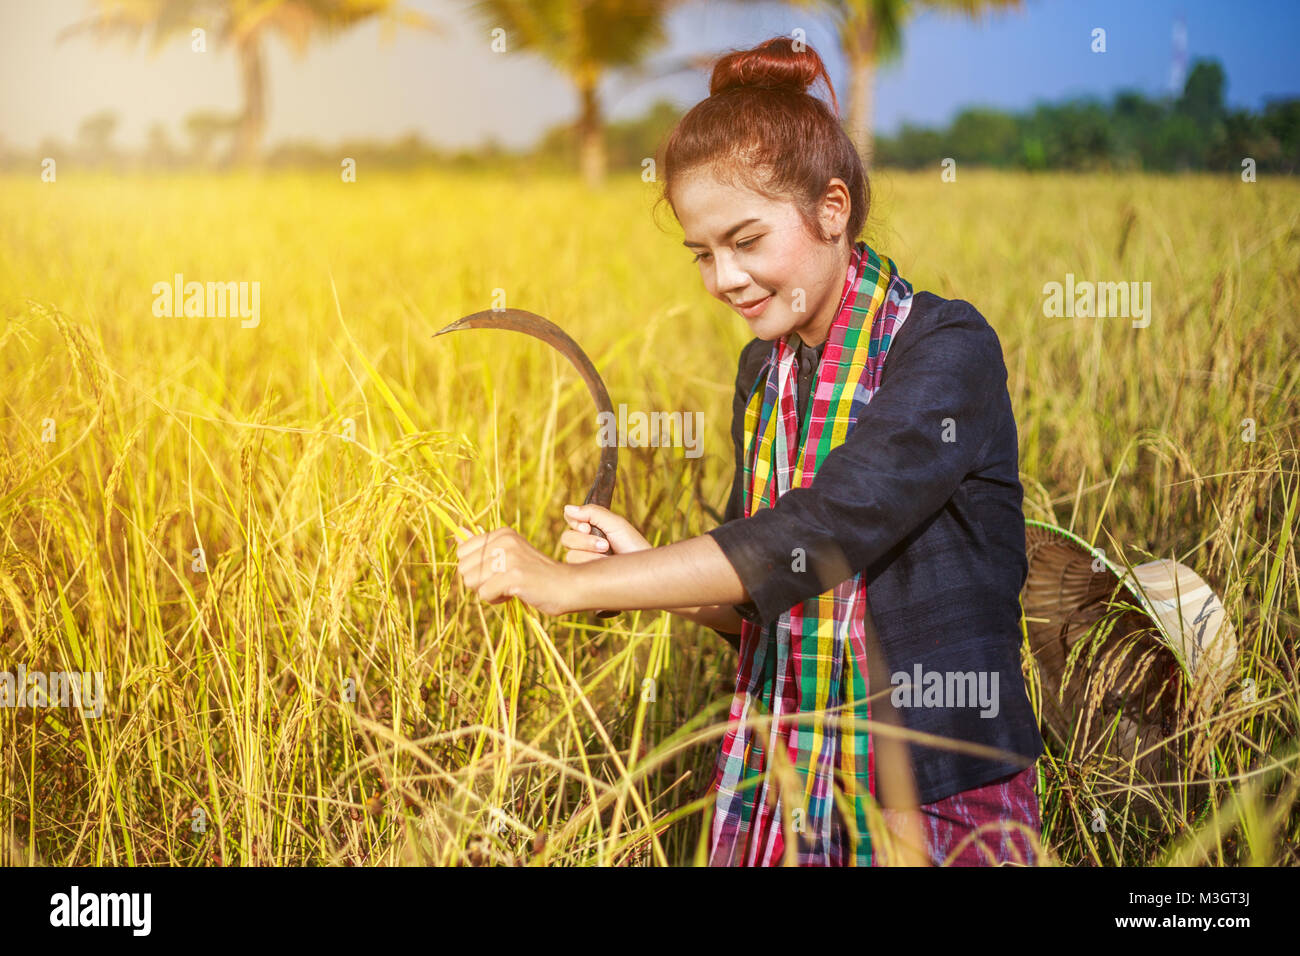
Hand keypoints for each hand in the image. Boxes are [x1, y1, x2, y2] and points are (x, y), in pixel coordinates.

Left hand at [455, 526, 579, 616]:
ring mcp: (508, 557)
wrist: (568, 585)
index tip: (497, 571)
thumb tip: (457, 534)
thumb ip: (483, 546)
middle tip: (503, 581)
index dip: (475, 568)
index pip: (462, 552)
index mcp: (501, 533)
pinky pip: (485, 594)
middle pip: (464, 568)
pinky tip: (515, 594)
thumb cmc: (537, 574)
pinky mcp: (513, 575)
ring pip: (472, 582)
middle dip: (479, 582)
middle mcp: (503, 541)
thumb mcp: (509, 554)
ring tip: (510, 588)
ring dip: (488, 591)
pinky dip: (497, 600)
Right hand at [561, 504, 650, 562]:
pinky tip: (605, 564)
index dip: (575, 522)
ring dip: (591, 553)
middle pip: (567, 537)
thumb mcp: (615, 524)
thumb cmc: (633, 545)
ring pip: (570, 553)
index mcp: (592, 527)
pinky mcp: (585, 573)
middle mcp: (585, 543)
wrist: (642, 568)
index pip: (570, 519)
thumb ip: (592, 513)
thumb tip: (567, 508)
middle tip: (605, 544)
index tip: (588, 527)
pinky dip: (592, 562)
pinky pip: (575, 566)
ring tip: (608, 554)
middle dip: (585, 541)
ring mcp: (584, 559)